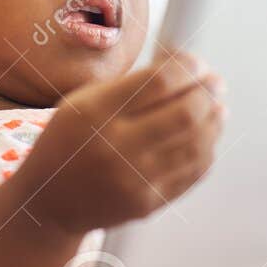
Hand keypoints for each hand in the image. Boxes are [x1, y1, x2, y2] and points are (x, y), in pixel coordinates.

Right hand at [15, 48, 225, 235]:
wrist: (49, 201)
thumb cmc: (69, 141)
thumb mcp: (82, 102)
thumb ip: (129, 87)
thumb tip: (185, 70)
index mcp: (96, 112)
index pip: (159, 81)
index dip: (188, 68)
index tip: (197, 63)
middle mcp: (116, 146)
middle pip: (184, 114)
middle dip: (208, 93)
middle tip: (216, 83)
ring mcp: (134, 179)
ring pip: (195, 145)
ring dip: (214, 121)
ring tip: (218, 107)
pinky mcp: (147, 203)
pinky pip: (191, 173)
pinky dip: (206, 150)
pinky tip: (208, 136)